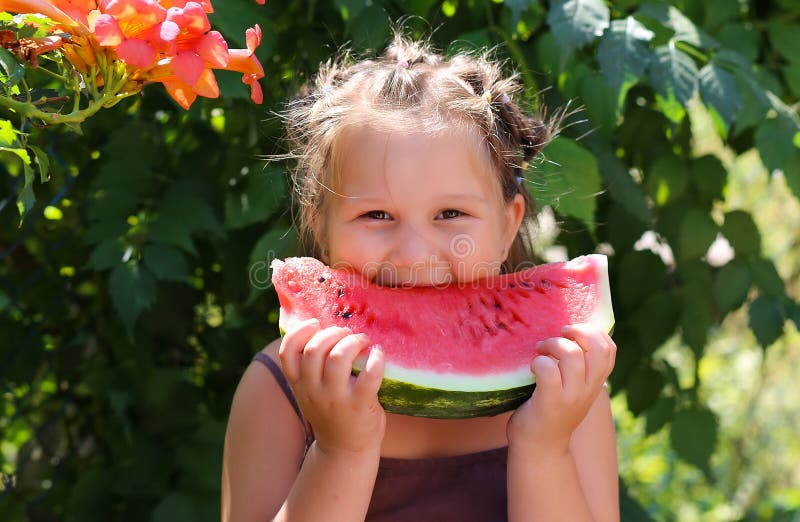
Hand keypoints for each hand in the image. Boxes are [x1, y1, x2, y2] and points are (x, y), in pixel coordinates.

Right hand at [279, 319, 385, 457]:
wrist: (346, 452)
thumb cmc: (333, 414)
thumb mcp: (312, 393)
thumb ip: (312, 370)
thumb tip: (325, 328)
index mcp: (299, 386)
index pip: (288, 354)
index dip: (299, 333)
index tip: (315, 323)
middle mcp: (313, 392)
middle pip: (314, 351)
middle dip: (333, 333)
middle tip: (347, 333)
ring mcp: (335, 400)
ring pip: (338, 358)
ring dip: (353, 342)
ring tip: (363, 341)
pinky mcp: (359, 406)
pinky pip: (368, 375)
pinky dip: (375, 359)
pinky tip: (378, 354)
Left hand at [507, 324, 615, 456]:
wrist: (540, 448)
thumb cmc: (551, 411)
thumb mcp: (573, 389)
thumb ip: (578, 369)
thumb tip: (569, 336)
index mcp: (595, 383)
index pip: (609, 349)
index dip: (593, 332)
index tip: (572, 332)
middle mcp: (588, 390)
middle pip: (596, 349)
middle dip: (577, 332)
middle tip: (558, 334)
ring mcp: (571, 397)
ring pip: (572, 356)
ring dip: (552, 345)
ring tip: (540, 350)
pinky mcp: (550, 403)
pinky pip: (548, 371)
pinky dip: (538, 362)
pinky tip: (532, 367)